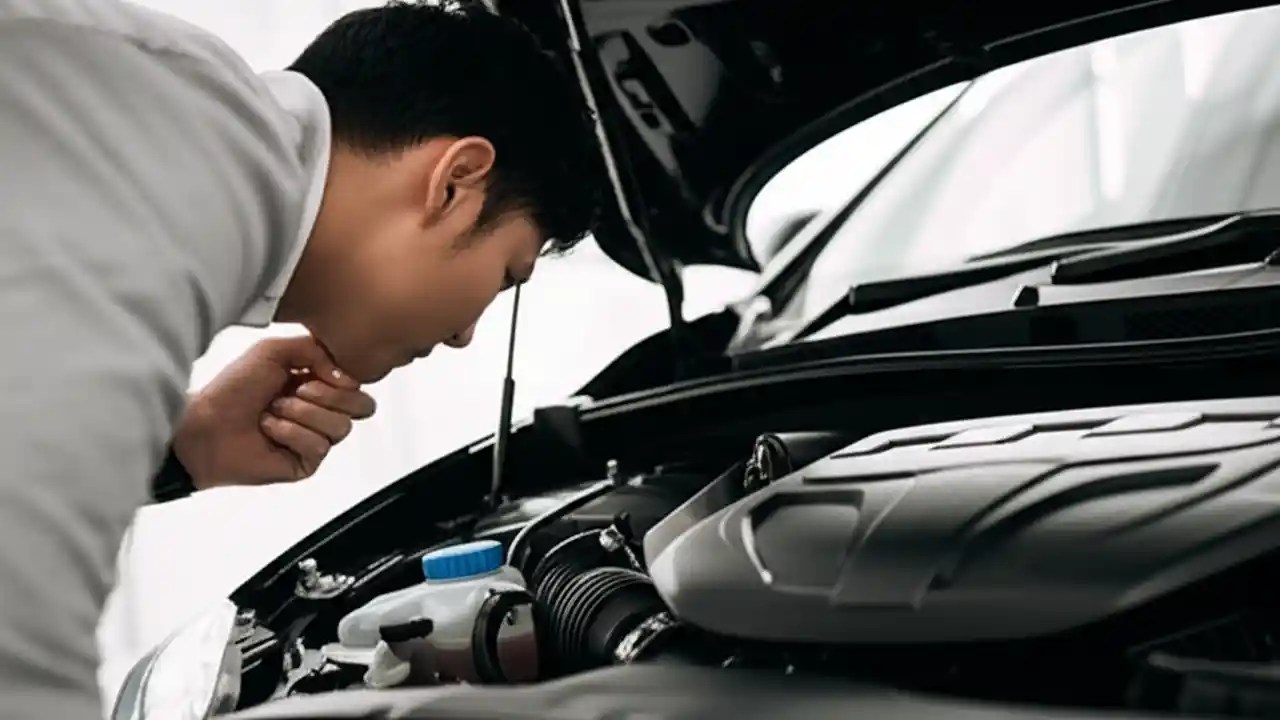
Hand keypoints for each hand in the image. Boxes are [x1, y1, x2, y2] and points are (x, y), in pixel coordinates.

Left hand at [172, 334, 376, 489]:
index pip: (357, 383)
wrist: (204, 424)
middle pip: (362, 406)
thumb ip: (316, 349)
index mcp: (317, 384)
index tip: (316, 373)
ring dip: (304, 413)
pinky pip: (320, 446)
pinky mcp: (306, 462)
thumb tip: (345, 375)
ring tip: (274, 411)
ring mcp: (314, 438)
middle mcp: (320, 411)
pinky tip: (270, 430)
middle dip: (329, 395)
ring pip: (341, 426)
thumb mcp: (273, 351)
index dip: (342, 378)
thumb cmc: (231, 390)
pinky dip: (291, 433)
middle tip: (297, 391)